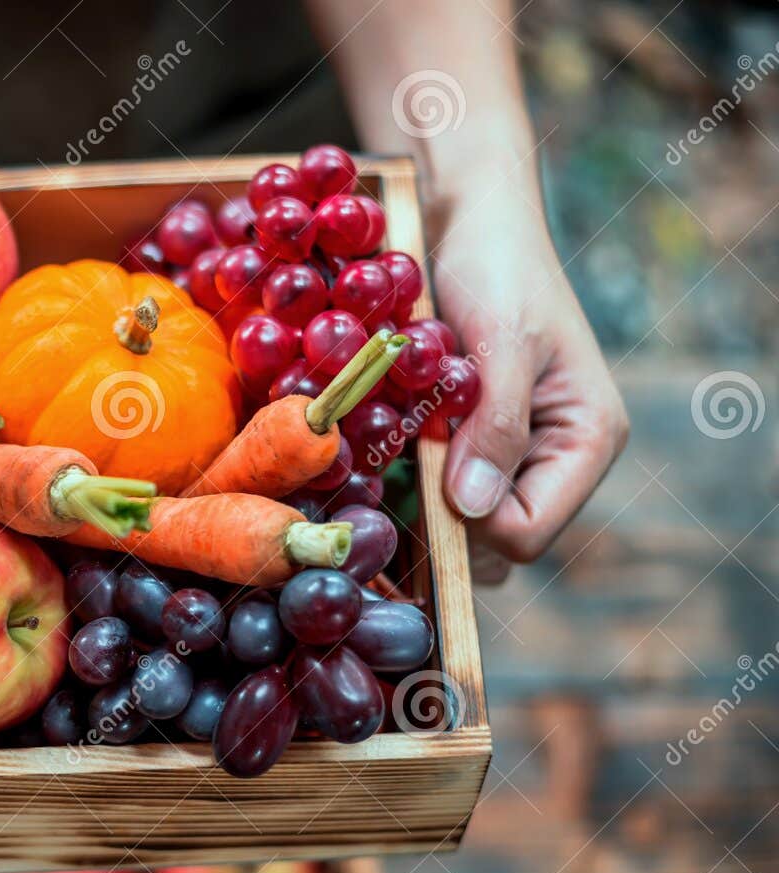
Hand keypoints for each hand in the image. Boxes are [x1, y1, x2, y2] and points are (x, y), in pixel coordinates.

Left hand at [429, 189, 628, 582]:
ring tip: (404, 435)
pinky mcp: (481, 437)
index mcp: (588, 440)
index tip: (427, 470)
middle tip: (407, 453)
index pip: (527, 534)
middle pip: (496, 536)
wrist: (474, 221)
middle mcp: (559, 456)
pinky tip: (399, 431)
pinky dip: (415, 470)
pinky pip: (446, 484)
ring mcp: (519, 449)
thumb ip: (495, 425)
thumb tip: (473, 506)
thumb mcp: (500, 341)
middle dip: (446, 511)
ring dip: (425, 492)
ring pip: (466, 517)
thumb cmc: (498, 267)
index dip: (470, 522)